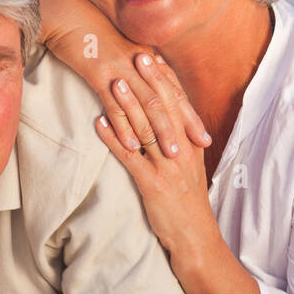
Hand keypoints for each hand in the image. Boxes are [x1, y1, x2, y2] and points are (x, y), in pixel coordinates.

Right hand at [35, 0, 210, 155]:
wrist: (65, 14)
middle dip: (184, 124)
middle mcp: (138, 63)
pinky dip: (126, 127)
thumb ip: (131, 62)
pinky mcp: (99, 74)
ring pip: (146, 104)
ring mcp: (120, 68)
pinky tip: (133, 146)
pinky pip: (116, 105)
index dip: (188, 111)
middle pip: (167, 98)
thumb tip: (142, 78)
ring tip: (171, 154)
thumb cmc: (88, 28)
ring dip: (159, 131)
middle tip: (200, 146)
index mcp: (144, 57)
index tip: (202, 132)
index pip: (172, 88)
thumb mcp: (116, 43)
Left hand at [95, 53, 217, 257]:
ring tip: (114, 81)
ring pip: (146, 128)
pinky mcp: (151, 185)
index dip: (164, 78)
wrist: (195, 238)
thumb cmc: (188, 201)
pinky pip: (130, 156)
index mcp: (190, 143)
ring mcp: (166, 167)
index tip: (152, 55)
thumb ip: (180, 140)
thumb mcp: (190, 166)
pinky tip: (98, 122)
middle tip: (133, 56)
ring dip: (128, 103)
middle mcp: (180, 150)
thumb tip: (166, 116)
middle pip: (163, 108)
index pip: (178, 103)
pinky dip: (113, 137)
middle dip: (147, 81)